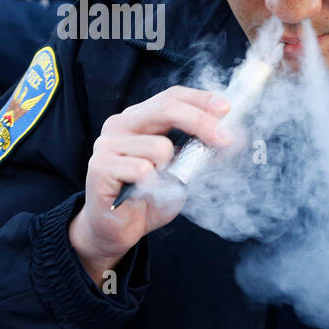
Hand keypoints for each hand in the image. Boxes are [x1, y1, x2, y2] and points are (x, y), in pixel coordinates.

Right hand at [68, 86, 230, 282]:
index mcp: (138, 119)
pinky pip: (142, 169)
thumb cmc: (147, 199)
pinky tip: (139, 194)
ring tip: (154, 187)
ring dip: (168, 171)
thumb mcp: (181, 171)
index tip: (226, 109)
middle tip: (223, 139)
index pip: (171, 96)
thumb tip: (228, 136)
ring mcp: (106, 144)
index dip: (200, 100)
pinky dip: (151, 185)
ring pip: (159, 146)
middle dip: (200, 122)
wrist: (115, 232)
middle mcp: (119, 125)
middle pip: (165, 108)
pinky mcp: (100, 166)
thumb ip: (197, 151)